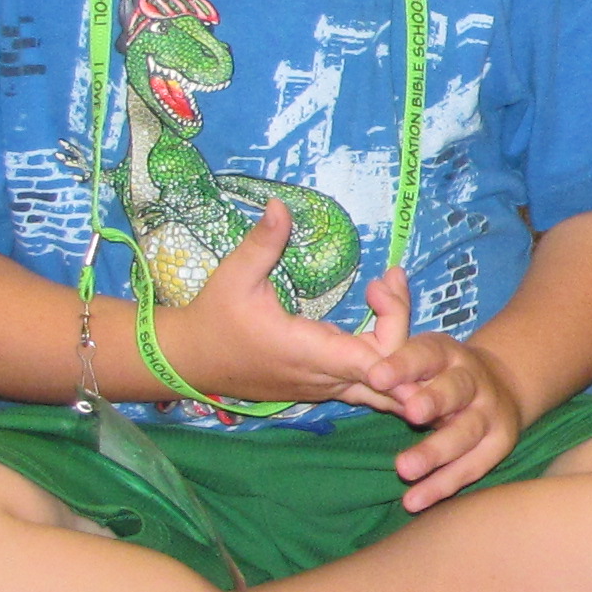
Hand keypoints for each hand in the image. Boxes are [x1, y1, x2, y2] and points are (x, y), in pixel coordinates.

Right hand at [160, 200, 408, 409]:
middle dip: (401, 320)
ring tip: (392, 290)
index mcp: (307, 353)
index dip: (394, 322)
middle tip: (391, 277)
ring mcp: (324, 387)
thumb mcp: (234, 276)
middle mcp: (323, 377)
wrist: (190, 361)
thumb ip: (262, 243)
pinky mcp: (322, 386)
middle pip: (391, 368)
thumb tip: (280, 204)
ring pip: (382, 381)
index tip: (378, 282)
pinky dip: (385, 353)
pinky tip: (383, 314)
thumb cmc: (214, 318)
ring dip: (397, 339)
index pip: (377, 357)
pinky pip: (366, 381)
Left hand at [386, 332, 529, 511]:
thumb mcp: (426, 361)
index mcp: (449, 355)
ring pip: (466, 432)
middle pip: (456, 390)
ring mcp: (490, 413)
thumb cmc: (442, 376)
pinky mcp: (498, 444)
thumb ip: (398, 369)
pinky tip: (414, 501)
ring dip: (435, 452)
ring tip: (404, 470)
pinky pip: (470, 468)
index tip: (376, 377)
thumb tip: (365, 355)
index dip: (403, 365)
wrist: (502, 387)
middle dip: (434, 401)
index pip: (426, 354)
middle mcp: (474, 380)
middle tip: (411, 413)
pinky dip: (442, 486)